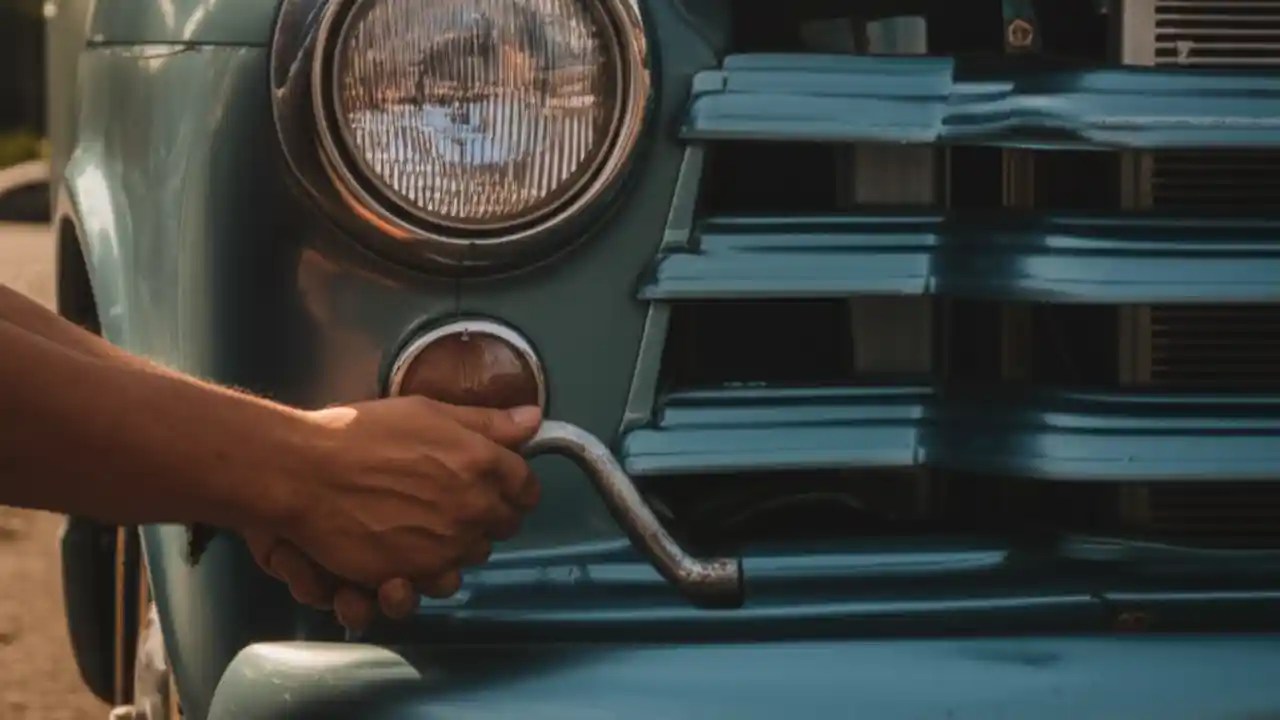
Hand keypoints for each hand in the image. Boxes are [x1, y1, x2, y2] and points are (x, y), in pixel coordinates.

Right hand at [250, 396, 540, 625]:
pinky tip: (413, 549)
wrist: (306, 473)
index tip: (501, 484)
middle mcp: (473, 507)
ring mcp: (446, 544)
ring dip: (463, 543)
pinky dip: (434, 569)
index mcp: (482, 462)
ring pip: (476, 555)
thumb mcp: (428, 412)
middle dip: (490, 514)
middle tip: (460, 501)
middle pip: (505, 524)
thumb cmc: (362, 434)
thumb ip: (487, 422)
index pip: (526, 487)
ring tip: (432, 526)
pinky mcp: (415, 571)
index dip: (516, 486)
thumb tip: (533, 420)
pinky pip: (442, 580)